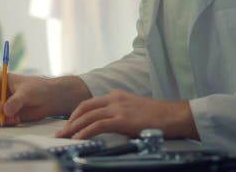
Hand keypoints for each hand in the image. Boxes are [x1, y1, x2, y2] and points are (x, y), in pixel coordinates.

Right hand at [0, 73, 91, 125]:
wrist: (48, 99)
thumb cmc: (38, 89)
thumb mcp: (27, 92)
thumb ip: (16, 101)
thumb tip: (5, 111)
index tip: (0, 109)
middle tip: (4, 119)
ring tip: (15, 119)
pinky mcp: (2, 114)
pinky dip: (4, 123)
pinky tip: (16, 120)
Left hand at [54, 89, 198, 139]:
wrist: (174, 116)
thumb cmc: (157, 117)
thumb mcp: (133, 111)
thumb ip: (119, 116)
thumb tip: (107, 128)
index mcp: (116, 96)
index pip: (89, 103)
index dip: (76, 114)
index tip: (68, 124)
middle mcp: (114, 99)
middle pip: (84, 108)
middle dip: (70, 121)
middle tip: (60, 132)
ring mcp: (118, 108)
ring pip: (88, 116)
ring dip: (73, 128)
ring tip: (64, 137)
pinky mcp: (122, 119)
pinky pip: (98, 125)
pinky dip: (85, 132)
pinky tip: (79, 139)